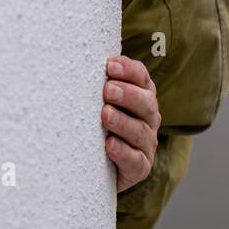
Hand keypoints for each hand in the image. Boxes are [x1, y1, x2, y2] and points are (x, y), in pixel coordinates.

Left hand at [102, 55, 161, 191]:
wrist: (99, 168)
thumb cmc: (99, 127)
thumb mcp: (102, 102)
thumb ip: (101, 84)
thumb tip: (80, 60)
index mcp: (142, 97)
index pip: (142, 79)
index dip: (129, 70)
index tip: (110, 65)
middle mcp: (148, 119)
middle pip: (147, 103)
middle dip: (128, 95)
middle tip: (108, 90)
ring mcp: (146, 144)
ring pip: (140, 132)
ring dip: (123, 122)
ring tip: (106, 115)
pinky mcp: (139, 168)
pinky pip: (135, 160)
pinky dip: (123, 152)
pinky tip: (109, 145)